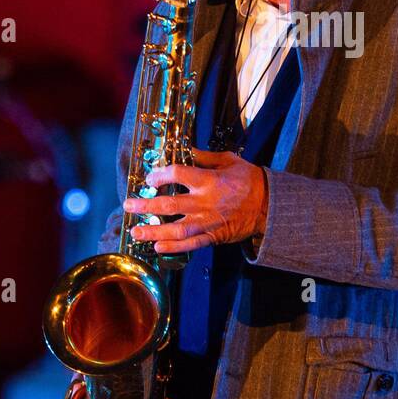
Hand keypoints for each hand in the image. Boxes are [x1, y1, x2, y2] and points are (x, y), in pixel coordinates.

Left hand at [124, 147, 267, 254]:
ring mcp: (208, 222)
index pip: (178, 174)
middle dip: (145, 205)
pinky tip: (158, 247)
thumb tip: (187, 151)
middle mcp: (205, 202)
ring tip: (136, 231)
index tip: (150, 177)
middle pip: (168, 205)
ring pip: (175, 229)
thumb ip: (205, 157)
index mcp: (209, 180)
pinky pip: (190, 244)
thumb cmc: (250, 180)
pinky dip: (173, 247)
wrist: (269, 205)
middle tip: (129, 205)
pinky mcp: (213, 235)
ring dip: (153, 231)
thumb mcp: (229, 160)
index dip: (160, 175)